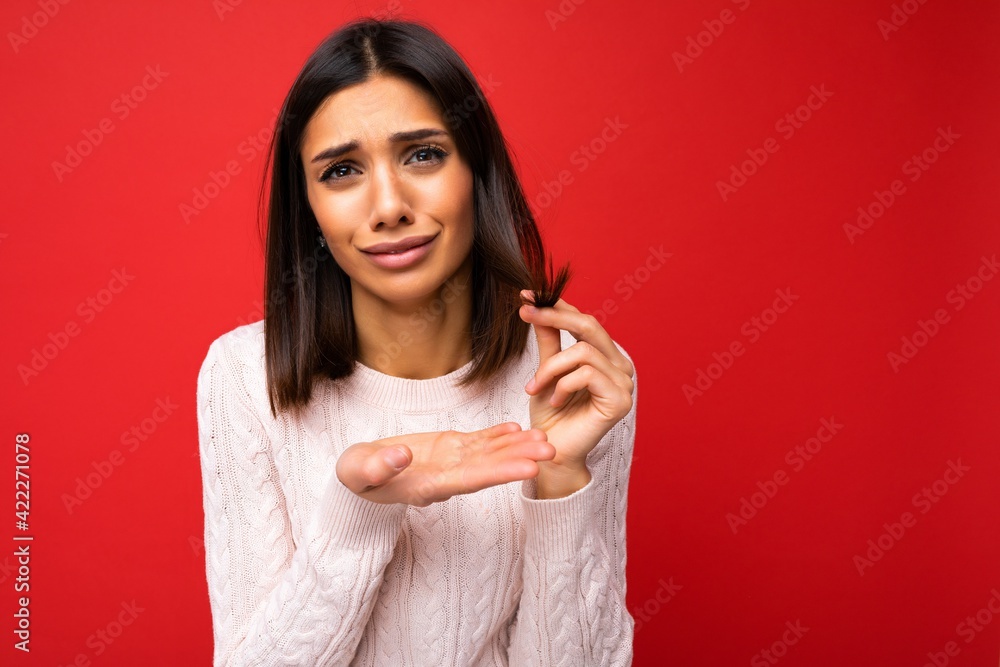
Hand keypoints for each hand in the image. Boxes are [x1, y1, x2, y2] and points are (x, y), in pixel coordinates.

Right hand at [336, 422, 554, 506]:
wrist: (358, 474)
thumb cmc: (356, 475)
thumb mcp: (358, 471)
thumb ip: (377, 466)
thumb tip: (401, 455)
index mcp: (429, 486)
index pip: (470, 480)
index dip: (500, 473)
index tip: (528, 470)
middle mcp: (447, 477)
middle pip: (489, 468)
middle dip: (520, 459)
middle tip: (552, 451)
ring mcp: (450, 462)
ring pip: (488, 454)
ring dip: (518, 447)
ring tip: (545, 438)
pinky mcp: (447, 448)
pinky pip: (477, 441)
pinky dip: (498, 435)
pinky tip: (518, 428)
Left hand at [518, 291, 634, 496]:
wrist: (551, 453)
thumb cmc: (551, 416)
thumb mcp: (546, 370)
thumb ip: (548, 341)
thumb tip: (535, 305)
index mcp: (606, 356)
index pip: (584, 321)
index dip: (557, 305)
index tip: (526, 295)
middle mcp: (621, 366)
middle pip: (589, 325)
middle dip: (553, 317)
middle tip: (524, 314)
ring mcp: (624, 383)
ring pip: (582, 351)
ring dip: (550, 368)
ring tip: (535, 388)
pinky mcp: (620, 401)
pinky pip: (586, 374)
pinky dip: (562, 385)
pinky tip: (554, 400)